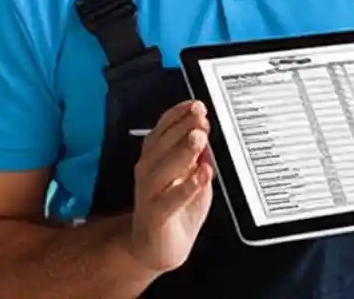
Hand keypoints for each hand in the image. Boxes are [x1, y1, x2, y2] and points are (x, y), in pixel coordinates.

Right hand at [125, 100, 213, 276]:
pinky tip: (202, 174)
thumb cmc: (175, 208)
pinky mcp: (156, 216)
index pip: (163, 129)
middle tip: (200, 116)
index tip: (196, 104)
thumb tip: (205, 129)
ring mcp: (149, 193)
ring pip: (163, 168)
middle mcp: (148, 171)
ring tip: (200, 138)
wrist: (158, 248)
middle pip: (162, 144)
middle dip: (183, 127)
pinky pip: (170, 200)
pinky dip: (187, 186)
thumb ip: (198, 154)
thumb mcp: (191, 175)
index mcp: (155, 156)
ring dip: (183, 151)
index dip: (178, 115)